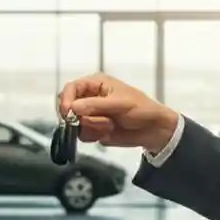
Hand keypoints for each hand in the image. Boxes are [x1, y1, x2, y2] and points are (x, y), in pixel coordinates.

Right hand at [57, 73, 179, 153]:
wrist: (153, 130)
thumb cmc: (141, 109)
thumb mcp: (119, 104)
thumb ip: (95, 105)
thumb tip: (73, 107)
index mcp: (95, 84)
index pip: (70, 88)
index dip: (66, 100)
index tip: (68, 113)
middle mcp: (89, 98)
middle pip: (68, 107)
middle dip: (79, 117)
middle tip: (96, 121)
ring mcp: (90, 115)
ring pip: (75, 123)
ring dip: (91, 127)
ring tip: (110, 125)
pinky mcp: (93, 129)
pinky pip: (83, 134)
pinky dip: (94, 135)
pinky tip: (108, 132)